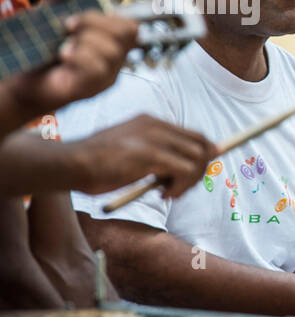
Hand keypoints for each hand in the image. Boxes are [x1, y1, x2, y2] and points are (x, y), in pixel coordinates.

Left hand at [5, 0, 139, 117]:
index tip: (76, 15)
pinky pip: (98, 69)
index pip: (130, 25)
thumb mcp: (48, 17)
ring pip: (112, 51)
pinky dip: (79, 57)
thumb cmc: (40, 50)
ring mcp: (107, 76)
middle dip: (95, 22)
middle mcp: (115, 59)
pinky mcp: (93, 89)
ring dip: (85, 41)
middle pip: (128, 33)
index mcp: (110, 41)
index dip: (108, 15)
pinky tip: (63, 55)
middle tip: (67, 26)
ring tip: (62, 45)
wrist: (22, 80)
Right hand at [70, 114, 218, 197]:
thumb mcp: (131, 151)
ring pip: (198, 158)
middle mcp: (156, 125)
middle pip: (203, 146)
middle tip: (179, 189)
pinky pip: (185, 171)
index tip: (191, 178)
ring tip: (168, 192)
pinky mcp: (149, 154)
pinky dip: (181, 186)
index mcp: (151, 122)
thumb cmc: (96, 164)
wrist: (69, 164)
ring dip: (190, 181)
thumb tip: (188, 167)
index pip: (196, 136)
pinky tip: (163, 194)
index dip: (202, 158)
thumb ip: (157, 153)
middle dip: (199, 171)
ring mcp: (153, 138)